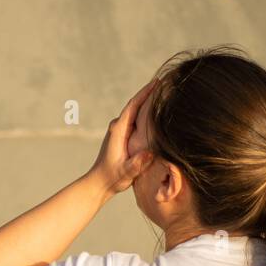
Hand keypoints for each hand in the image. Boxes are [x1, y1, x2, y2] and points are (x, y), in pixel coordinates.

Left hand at [88, 79, 156, 195]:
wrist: (99, 183)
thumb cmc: (112, 177)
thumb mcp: (126, 172)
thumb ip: (137, 163)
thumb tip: (149, 153)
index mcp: (118, 130)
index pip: (133, 106)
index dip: (145, 93)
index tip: (157, 82)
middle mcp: (118, 126)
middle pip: (136, 104)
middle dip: (150, 93)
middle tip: (166, 82)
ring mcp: (120, 130)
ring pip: (137, 112)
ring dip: (149, 102)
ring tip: (165, 92)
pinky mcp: (123, 136)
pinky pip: (137, 120)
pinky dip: (147, 113)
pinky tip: (158, 112)